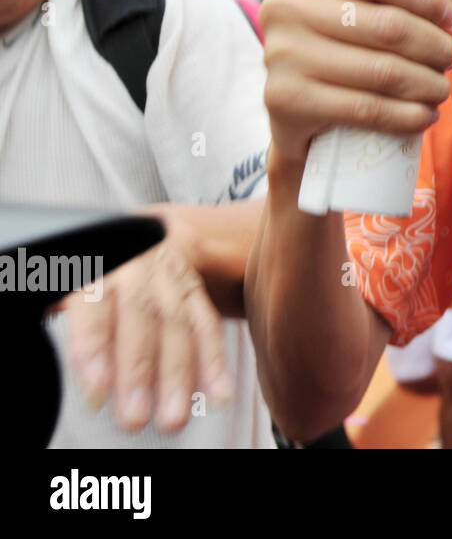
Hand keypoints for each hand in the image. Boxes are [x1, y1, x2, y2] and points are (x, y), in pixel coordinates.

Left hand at [62, 238, 233, 433]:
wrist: (147, 232)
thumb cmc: (93, 269)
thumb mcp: (64, 277)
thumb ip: (51, 303)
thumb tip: (34, 337)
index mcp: (99, 262)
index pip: (95, 302)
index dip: (96, 344)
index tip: (97, 387)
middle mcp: (138, 268)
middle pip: (142, 316)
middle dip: (141, 370)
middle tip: (135, 416)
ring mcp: (172, 279)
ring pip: (180, 324)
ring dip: (181, 375)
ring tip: (174, 417)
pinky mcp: (196, 293)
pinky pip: (209, 325)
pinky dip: (215, 362)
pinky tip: (219, 394)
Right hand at [261, 0, 451, 162]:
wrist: (295, 115)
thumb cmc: (343, 51)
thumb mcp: (372, 13)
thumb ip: (424, 3)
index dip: (428, 0)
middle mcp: (284, 8)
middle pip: (388, 25)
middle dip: (434, 46)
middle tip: (449, 60)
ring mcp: (281, 55)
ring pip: (383, 70)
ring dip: (427, 84)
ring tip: (441, 90)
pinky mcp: (286, 100)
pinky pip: (366, 109)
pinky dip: (407, 115)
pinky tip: (424, 115)